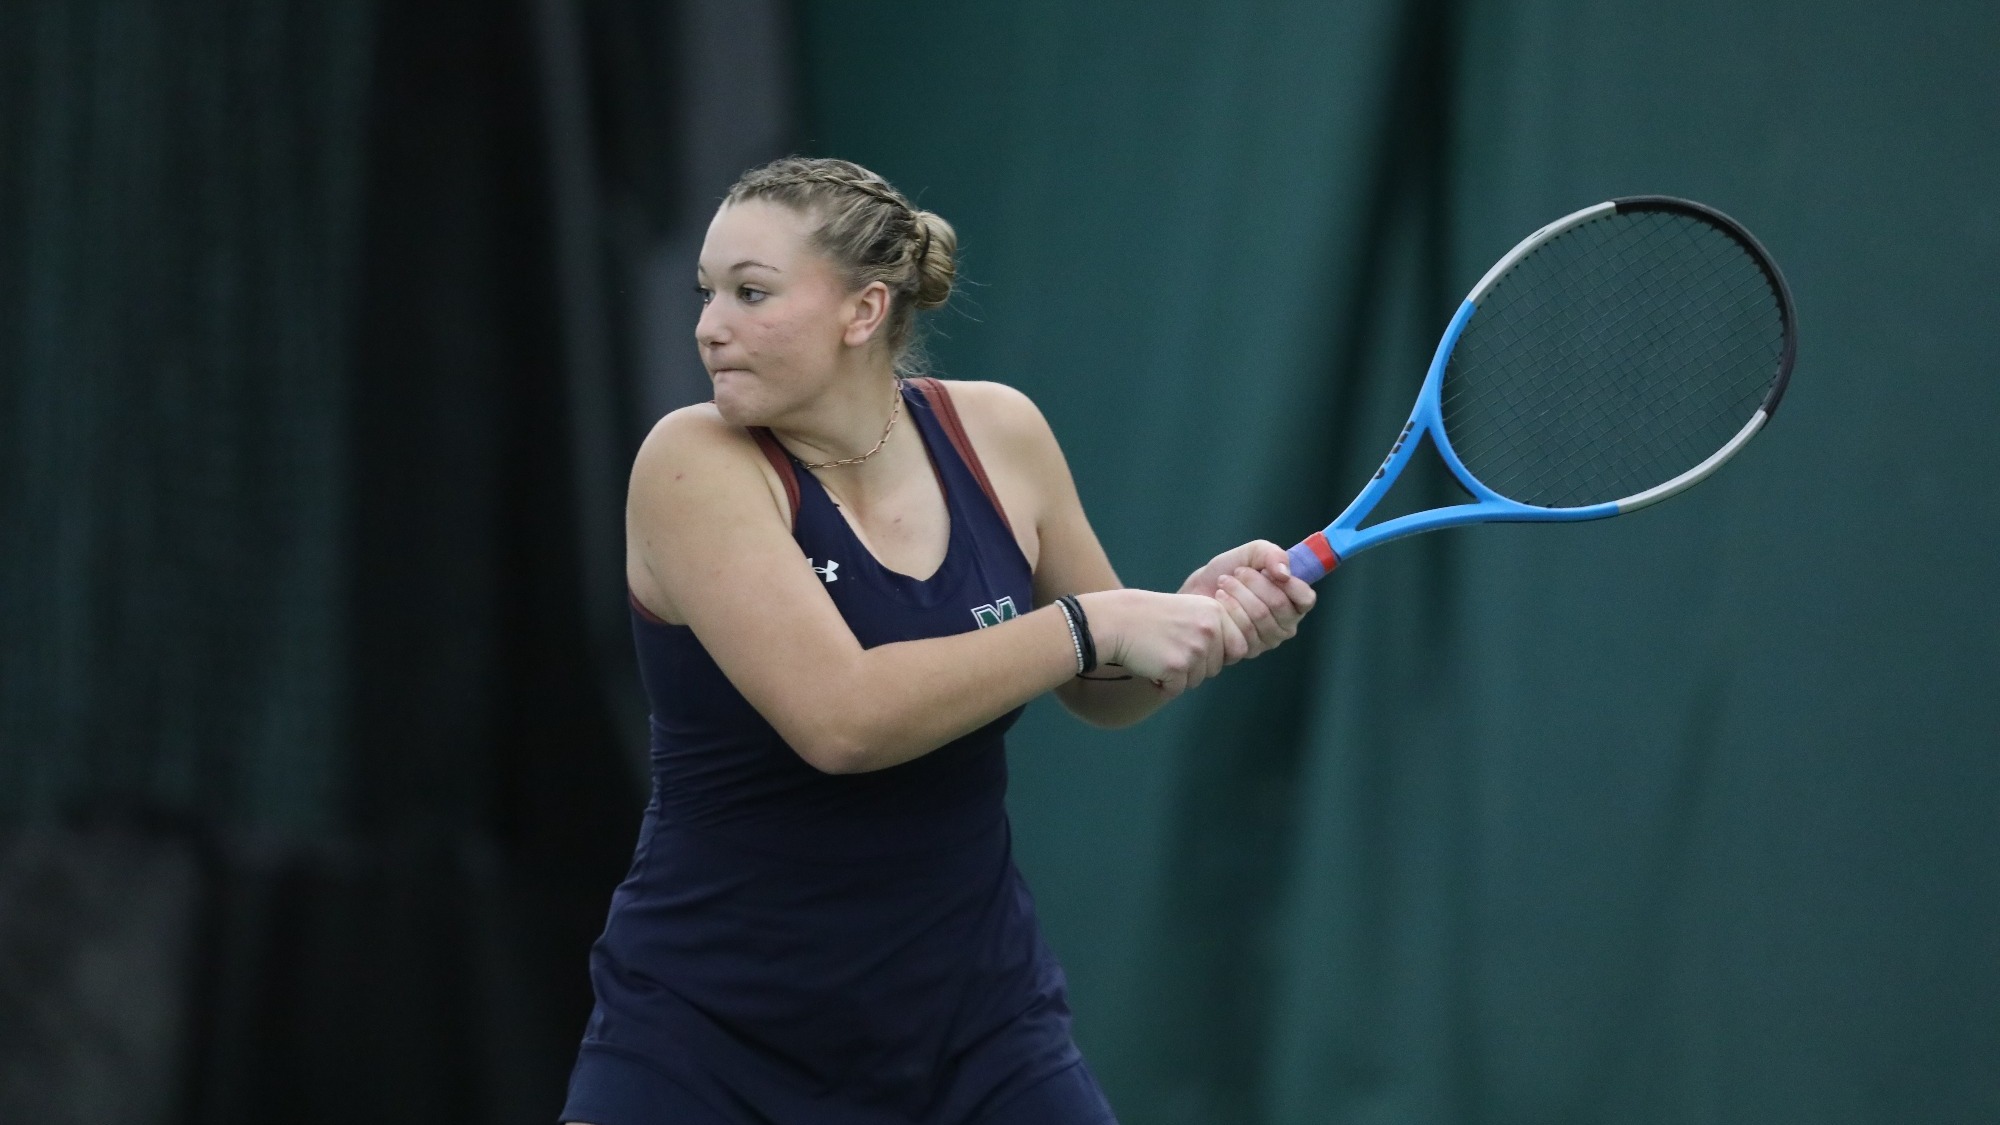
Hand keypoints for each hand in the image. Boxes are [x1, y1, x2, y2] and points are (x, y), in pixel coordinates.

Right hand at [1076, 589, 1241, 696]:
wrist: (1114, 621)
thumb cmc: (1149, 617)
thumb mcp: (1190, 609)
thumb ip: (1215, 627)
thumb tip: (1239, 652)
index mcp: (1215, 612)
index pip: (1238, 647)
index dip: (1216, 653)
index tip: (1191, 644)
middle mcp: (1210, 629)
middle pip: (1217, 667)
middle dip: (1196, 666)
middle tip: (1170, 648)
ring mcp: (1195, 649)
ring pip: (1197, 680)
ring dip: (1179, 676)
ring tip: (1159, 653)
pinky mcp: (1178, 668)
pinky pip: (1177, 689)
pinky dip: (1162, 684)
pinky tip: (1149, 664)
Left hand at [1180, 541, 1315, 660]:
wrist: (1196, 592)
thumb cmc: (1226, 573)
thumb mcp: (1250, 554)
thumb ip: (1271, 554)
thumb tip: (1284, 573)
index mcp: (1293, 602)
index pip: (1306, 598)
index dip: (1291, 584)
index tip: (1269, 571)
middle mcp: (1285, 624)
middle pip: (1280, 604)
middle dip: (1255, 583)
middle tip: (1238, 572)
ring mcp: (1267, 640)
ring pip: (1261, 615)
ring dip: (1239, 592)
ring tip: (1224, 582)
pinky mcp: (1248, 649)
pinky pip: (1244, 629)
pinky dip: (1229, 607)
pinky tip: (1219, 599)